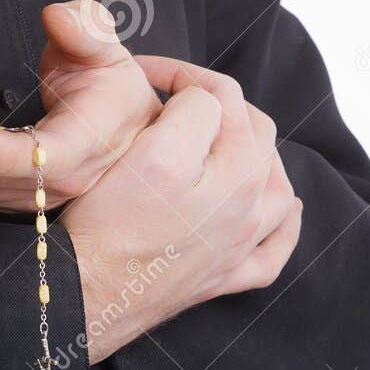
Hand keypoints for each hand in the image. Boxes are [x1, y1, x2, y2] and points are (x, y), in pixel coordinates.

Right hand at [62, 55, 301, 363]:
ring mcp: (241, 245)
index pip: (218, 97)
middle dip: (218, 104)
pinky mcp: (224, 277)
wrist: (85, 296)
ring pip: (276, 186)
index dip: (177, 73)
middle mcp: (248, 207)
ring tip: (224, 137)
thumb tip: (201, 102)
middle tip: (170, 96)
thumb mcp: (149, 151)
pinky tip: (282, 212)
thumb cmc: (107, 226)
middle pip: (256, 132)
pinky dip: (284, 227)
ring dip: (258, 153)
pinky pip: (274, 251)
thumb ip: (191, 113)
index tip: (141, 73)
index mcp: (234, 170)